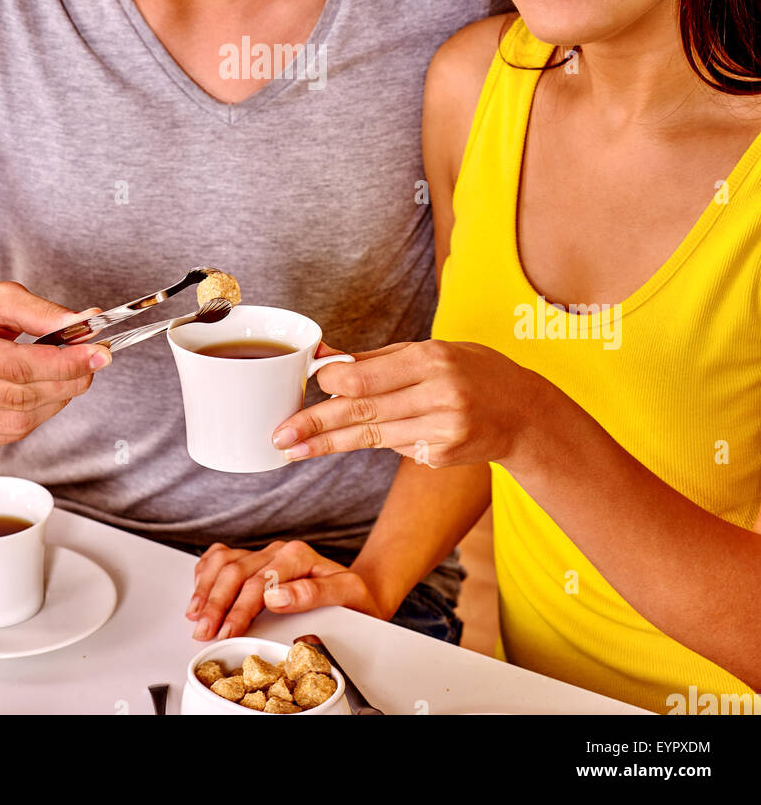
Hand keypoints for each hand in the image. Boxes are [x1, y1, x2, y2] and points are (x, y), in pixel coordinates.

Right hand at [0, 279, 109, 450]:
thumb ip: (40, 312)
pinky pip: (6, 435)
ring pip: (19, 423)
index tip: (98, 353)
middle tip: (93, 361)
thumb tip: (85, 322)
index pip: (16, 366)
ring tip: (68, 373)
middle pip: (21, 397)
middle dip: (69, 380)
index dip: (65, 363)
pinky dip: (35, 415)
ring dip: (57, 399)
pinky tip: (40, 391)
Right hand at [186, 539, 385, 640]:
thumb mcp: (347, 594)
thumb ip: (313, 593)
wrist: (359, 589)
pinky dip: (207, 571)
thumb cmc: (353, 597)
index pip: (258, 583)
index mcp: (297, 556)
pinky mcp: (257, 559)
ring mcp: (265, 553)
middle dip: (215, 604)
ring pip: (224, 562)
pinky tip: (200, 589)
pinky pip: (223, 556)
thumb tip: (275, 596)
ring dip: (206, 589)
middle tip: (204, 632)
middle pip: (235, 572)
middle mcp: (278, 551)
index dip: (238, 610)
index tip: (227, 632)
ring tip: (195, 615)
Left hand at [271, 338, 547, 471]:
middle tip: (281, 436)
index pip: (369, 378)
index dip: (333, 384)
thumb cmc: (472, 370)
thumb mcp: (431, 350)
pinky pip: (396, 448)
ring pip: (373, 438)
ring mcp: (442, 432)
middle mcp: (438, 398)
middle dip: (317, 425)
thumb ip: (375, 358)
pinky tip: (378, 434)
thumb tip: (323, 357)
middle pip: (364, 414)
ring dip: (330, 443)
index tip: (310, 386)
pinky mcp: (442, 456)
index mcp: (432, 361)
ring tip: (293, 449)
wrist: (524, 413)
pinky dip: (381, 439)